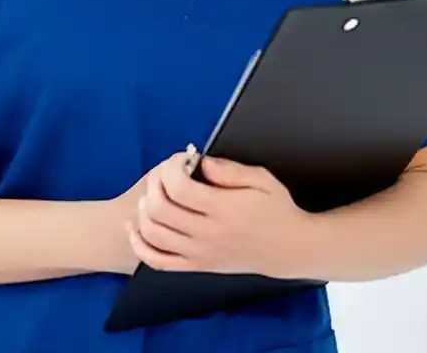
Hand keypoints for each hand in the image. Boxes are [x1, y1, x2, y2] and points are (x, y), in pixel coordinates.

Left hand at [125, 153, 314, 278]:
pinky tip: (136, 227)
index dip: (171, 168)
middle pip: (160, 209)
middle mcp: (208, 234)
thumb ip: (229, 169)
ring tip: (154, 195)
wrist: (290, 250)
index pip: (180, 187)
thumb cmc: (277, 210)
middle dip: (154, 184)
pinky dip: (140, 244)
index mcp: (224, 210)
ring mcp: (200, 253)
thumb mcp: (262, 180)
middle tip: (164, 175)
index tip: (180, 160)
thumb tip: (199, 162)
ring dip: (144, 210)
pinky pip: (158, 260)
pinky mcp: (197, 266)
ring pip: (153, 233)